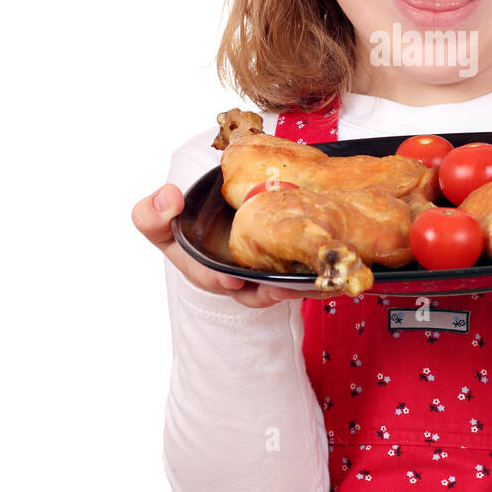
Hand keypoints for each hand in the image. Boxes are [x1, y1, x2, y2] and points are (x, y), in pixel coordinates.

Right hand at [131, 182, 330, 309]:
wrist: (215, 216)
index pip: (211, 279)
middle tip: (279, 287)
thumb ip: (151, 214)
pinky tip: (340, 274)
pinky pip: (306, 278)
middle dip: (267, 292)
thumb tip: (169, 198)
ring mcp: (264, 274)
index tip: (229, 279)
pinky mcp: (289, 265)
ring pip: (285, 287)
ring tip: (319, 285)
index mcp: (206, 270)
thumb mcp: (158, 223)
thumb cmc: (186, 225)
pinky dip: (322, 279)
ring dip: (302, 288)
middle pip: (254, 293)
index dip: (219, 280)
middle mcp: (238, 279)